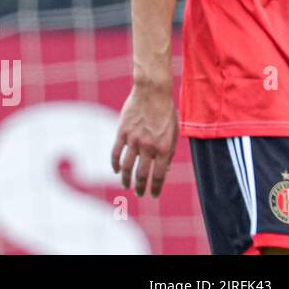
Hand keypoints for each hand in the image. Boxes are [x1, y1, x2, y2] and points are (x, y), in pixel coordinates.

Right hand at [111, 80, 177, 196]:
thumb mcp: (173, 133)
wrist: (152, 92)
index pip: (159, 175)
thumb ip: (169, 152)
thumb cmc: (166, 112)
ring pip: (127, 166)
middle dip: (141, 187)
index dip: (155, 188)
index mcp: (164, 148)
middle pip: (142, 174)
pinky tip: (116, 170)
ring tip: (126, 186)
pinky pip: (116, 152)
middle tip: (139, 194)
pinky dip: (115, 164)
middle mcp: (148, 147)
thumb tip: (164, 169)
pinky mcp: (122, 132)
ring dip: (126, 179)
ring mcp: (133, 140)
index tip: (153, 196)